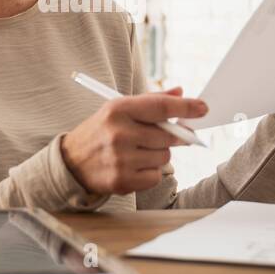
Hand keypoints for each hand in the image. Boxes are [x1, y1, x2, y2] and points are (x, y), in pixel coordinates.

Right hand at [60, 86, 204, 194]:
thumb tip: (180, 92)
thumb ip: (151, 101)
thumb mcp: (118, 109)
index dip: (186, 107)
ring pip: (164, 158)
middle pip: (168, 136)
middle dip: (172, 137)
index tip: (203, 108)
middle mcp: (119, 133)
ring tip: (137, 152)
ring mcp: (120, 159)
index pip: (161, 107)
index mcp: (118, 110)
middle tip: (162, 136)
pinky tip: (133, 167)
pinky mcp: (122, 180)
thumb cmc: (101, 131)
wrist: (71, 162)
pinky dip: (150, 173)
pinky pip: (156, 176)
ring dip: (158, 155)